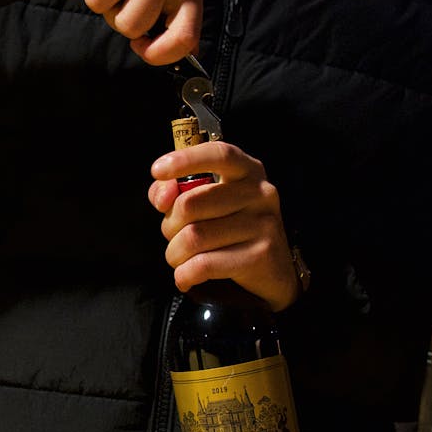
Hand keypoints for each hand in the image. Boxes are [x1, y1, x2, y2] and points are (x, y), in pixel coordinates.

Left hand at [149, 141, 300, 310]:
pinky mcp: (260, 254)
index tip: (157, 170)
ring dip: (175, 254)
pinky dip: (185, 274)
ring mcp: (263, 223)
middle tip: (174, 238)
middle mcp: (259, 192)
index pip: (218, 154)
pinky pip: (204, 264)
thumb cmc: (232, 231)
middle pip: (190, 204)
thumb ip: (177, 191)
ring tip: (182, 259)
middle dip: (169, 227)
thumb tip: (162, 196)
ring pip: (193, 237)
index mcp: (247, 170)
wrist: (274, 272)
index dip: (185, 160)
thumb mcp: (207, 203)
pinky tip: (186, 277)